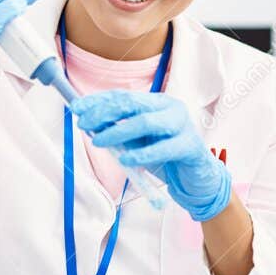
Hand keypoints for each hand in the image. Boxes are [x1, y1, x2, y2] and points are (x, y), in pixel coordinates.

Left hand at [71, 90, 232, 221]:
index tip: (77, 109)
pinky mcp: (190, 147)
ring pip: (146, 122)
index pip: (124, 96)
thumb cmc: (167, 157)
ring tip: (98, 141)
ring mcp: (183, 125)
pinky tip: (126, 160)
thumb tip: (91, 126)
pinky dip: (142, 154)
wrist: (198, 178)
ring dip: (118, 130)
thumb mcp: (139, 142)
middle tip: (84, 124)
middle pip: (133, 103)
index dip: (98, 101)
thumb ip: (121, 132)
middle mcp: (171, 108)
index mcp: (158, 103)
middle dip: (104, 112)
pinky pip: (163, 148)